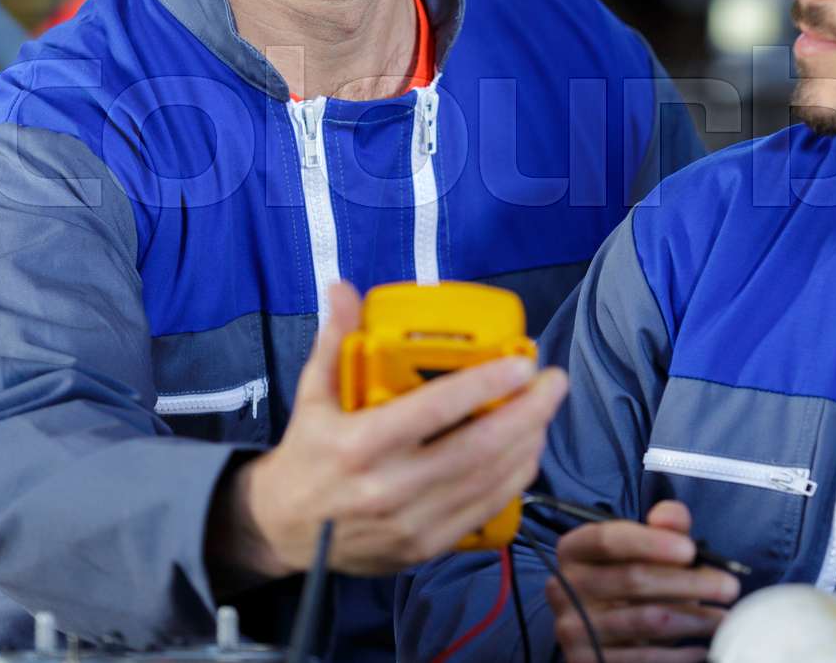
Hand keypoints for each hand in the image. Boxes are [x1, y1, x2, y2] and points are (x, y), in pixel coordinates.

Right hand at [212, 282, 568, 578]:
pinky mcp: (425, 547)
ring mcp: (411, 523)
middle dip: (527, 412)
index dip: (484, 384)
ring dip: (528, 443)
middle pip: (477, 449)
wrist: (282, 530)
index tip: (523, 362)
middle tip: (553, 381)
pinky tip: (527, 451)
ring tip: (545, 409)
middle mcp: (389, 487)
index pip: (434, 410)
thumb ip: (335, 341)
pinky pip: (484, 511)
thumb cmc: (306, 454)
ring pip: (489, 482)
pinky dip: (514, 479)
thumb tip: (343, 288)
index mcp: (360, 444)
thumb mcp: (312, 395)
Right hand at [549, 500, 740, 662]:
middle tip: (729, 586)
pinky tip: (700, 647)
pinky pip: (641, 658)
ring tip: (723, 617)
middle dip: (688, 582)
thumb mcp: (645, 550)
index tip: (691, 550)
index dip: (651, 542)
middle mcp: (563, 587)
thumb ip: (663, 526)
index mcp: (573, 550)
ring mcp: (571, 628)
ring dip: (693, 619)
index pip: (608, 538)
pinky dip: (677, 655)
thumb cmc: (628, 582)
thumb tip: (673, 516)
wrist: (601, 632)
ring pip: (644, 620)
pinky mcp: (585, 661)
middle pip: (632, 579)